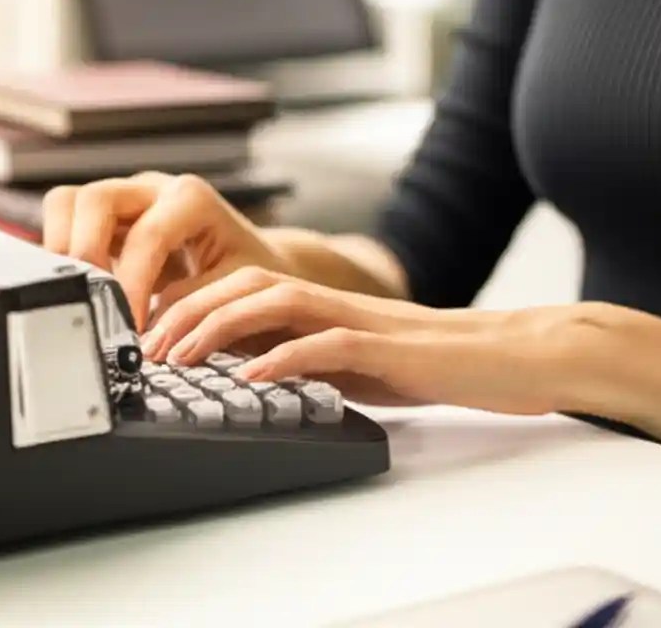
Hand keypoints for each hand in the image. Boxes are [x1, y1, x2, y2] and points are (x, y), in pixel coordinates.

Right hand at [43, 173, 291, 328]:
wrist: (247, 257)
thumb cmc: (245, 271)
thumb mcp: (235, 288)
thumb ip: (193, 304)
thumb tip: (151, 334)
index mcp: (191, 199)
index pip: (147, 236)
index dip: (132, 285)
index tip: (129, 327)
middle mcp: (152, 189)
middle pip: (94, 200)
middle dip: (86, 255)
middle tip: (93, 303)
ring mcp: (124, 198)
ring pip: (68, 202)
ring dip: (63, 248)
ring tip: (82, 293)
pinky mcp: (105, 216)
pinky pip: (65, 221)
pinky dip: (62, 253)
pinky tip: (83, 288)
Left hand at [144, 267, 612, 414]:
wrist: (511, 356)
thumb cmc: (433, 362)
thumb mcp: (353, 361)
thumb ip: (306, 359)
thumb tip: (248, 374)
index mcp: (323, 305)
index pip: (243, 287)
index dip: (192, 303)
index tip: (151, 335)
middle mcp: (335, 302)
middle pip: (246, 283)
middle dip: (190, 310)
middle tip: (149, 345)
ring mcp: (360, 319)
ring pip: (276, 301)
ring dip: (220, 326)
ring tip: (182, 355)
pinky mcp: (388, 347)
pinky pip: (328, 343)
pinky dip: (285, 357)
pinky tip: (254, 377)